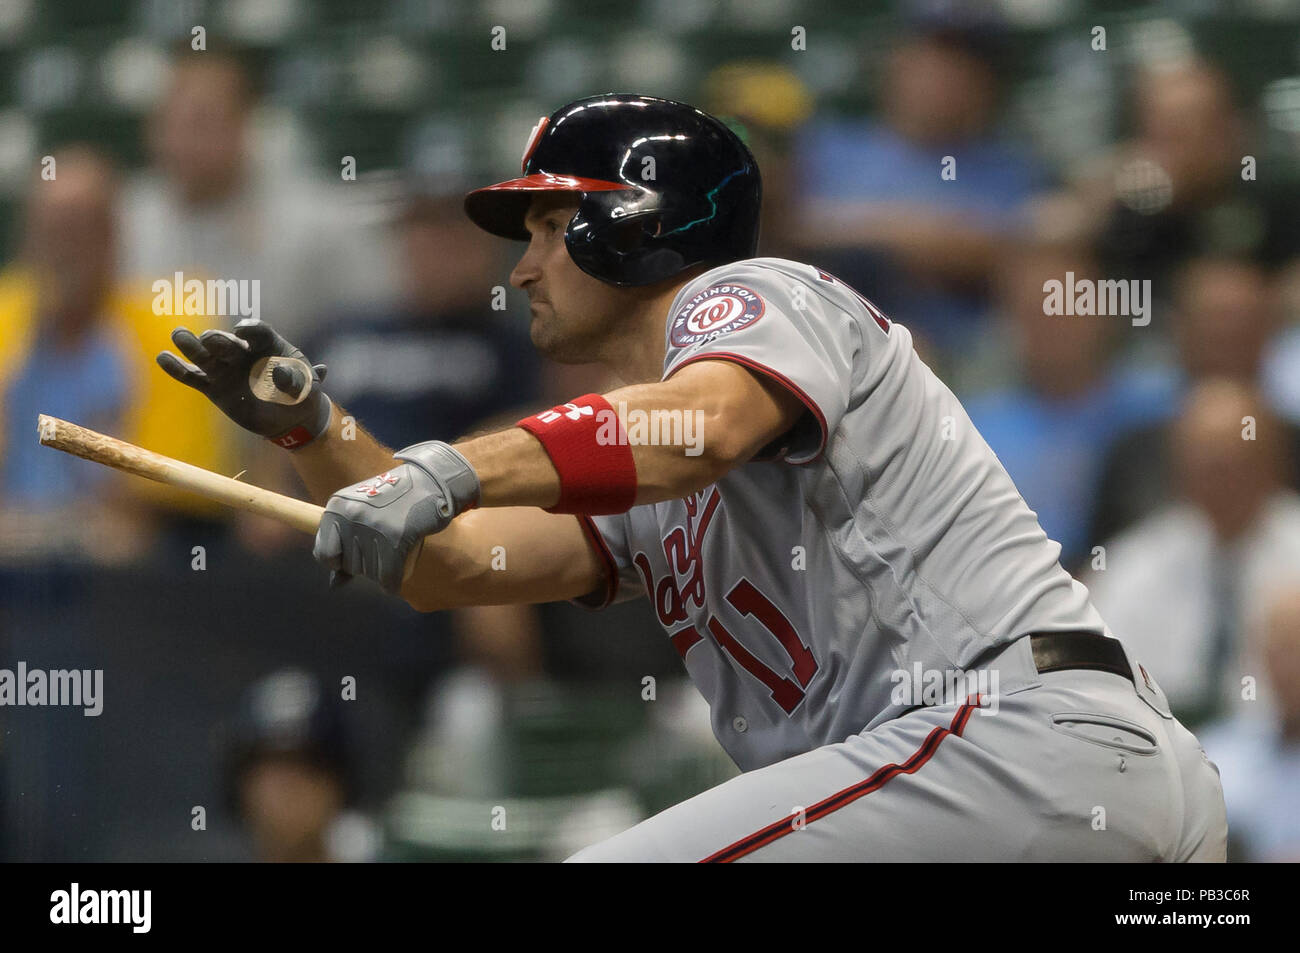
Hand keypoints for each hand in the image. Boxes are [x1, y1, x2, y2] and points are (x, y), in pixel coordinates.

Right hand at [157, 319, 331, 448]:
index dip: (250, 329)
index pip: (258, 331)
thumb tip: (280, 372)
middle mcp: (243, 352)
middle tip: (210, 341)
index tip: (244, 330)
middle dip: (219, 340)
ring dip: (191, 345)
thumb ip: (295, 379)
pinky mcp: (213, 386)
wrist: (291, 418)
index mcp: (269, 344)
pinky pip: (192, 377)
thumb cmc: (302, 394)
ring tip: (178, 335)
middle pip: (227, 341)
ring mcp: (225, 368)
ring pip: (204, 355)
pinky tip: (162, 358)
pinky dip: (177, 369)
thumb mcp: (306, 387)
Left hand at [312, 441, 480, 593]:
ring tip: (393, 553)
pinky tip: (394, 581)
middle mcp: (351, 516)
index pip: (324, 555)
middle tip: (383, 547)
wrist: (428, 482)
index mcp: (337, 507)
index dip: (339, 563)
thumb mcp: (361, 513)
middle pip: (351, 566)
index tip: (354, 557)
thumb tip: (335, 585)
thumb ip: (344, 545)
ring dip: (382, 572)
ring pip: (370, 574)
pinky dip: (391, 584)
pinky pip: (388, 576)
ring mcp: (373, 526)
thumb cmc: (393, 501)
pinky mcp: (397, 537)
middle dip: (367, 565)